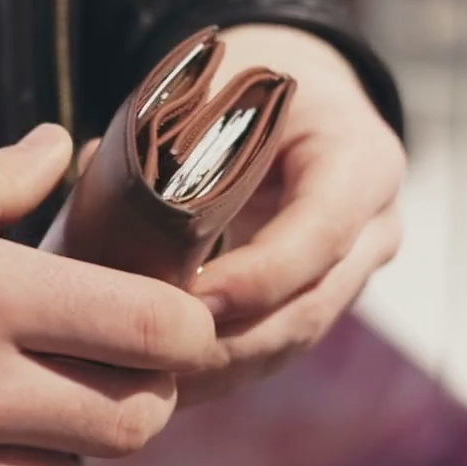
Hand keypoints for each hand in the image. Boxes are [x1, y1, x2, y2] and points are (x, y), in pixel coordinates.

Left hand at [181, 25, 404, 405]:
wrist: (300, 96)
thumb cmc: (251, 80)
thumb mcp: (229, 83)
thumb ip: (183, 128)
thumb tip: (93, 166)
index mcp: (361, 162)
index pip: (320, 235)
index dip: (258, 277)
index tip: (192, 297)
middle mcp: (373, 227)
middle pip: (307, 307)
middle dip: (226, 343)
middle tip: (149, 356)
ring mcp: (354, 272)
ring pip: (290, 341)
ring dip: (216, 370)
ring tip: (143, 383)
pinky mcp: (320, 300)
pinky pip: (274, 346)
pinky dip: (217, 370)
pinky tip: (158, 385)